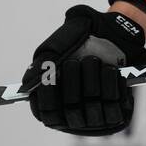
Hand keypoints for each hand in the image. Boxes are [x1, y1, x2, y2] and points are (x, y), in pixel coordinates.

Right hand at [21, 4, 145, 135]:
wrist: (114, 30)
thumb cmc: (81, 40)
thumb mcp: (56, 46)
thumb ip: (41, 65)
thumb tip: (27, 85)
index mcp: (56, 101)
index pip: (47, 114)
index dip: (47, 99)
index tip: (48, 80)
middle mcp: (75, 111)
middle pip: (70, 110)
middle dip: (72, 82)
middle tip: (76, 62)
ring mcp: (97, 113)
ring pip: (92, 108)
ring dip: (92, 80)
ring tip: (95, 60)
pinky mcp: (118, 110)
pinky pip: (114, 107)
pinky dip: (112, 85)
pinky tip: (111, 70)